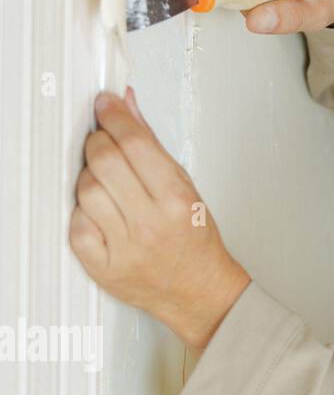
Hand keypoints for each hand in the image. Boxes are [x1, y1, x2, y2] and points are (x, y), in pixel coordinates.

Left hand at [68, 87, 250, 350]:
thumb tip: (128, 106)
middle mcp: (151, 222)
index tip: (104, 105)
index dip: (114, 116)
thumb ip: (153, 146)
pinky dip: (83, 211)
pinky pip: (76, 224)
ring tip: (106, 183)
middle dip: (98, 142)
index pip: (135, 143)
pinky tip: (101, 211)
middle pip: (104, 161)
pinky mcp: (101, 265)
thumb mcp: (186, 187)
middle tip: (102, 142)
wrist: (197, 289)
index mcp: (176, 199)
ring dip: (89, 177)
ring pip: (85, 190)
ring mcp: (124, 246)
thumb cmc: (196, 239)